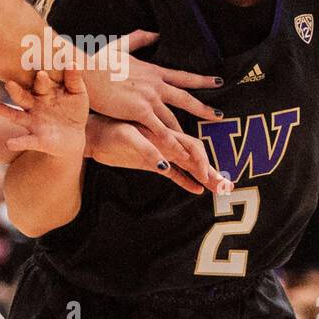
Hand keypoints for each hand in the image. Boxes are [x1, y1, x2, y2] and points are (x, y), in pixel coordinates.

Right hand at [0, 68, 87, 159]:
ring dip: (5, 112)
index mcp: (44, 93)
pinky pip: (26, 141)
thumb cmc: (73, 110)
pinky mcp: (37, 140)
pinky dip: (18, 142)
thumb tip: (73, 62)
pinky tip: (9, 143)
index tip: (42, 73)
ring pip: (16, 116)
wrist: (74, 137)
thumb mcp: (77, 94)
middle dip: (16, 91)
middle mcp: (33, 106)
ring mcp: (33, 123)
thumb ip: (74, 80)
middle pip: (22, 97)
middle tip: (9, 83)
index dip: (41, 79)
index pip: (41, 84)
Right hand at [79, 30, 224, 183]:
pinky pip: (159, 130)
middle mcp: (156, 85)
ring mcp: (150, 99)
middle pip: (186, 99)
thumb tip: (155, 32)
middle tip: (220, 116)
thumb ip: (139, 39)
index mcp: (153, 72)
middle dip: (204, 109)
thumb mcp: (121, 46)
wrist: (88, 71)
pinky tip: (178, 155)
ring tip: (198, 146)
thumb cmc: (99, 61)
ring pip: (174, 119)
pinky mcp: (140, 111)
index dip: (202, 80)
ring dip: (186, 134)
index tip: (218, 82)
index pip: (183, 76)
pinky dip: (170, 143)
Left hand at [87, 115, 232, 195]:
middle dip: (212, 171)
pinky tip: (197, 189)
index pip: (191, 147)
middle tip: (227, 186)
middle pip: (195, 157)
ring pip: (188, 166)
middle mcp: (166, 142)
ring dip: (204, 176)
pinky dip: (185, 180)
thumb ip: (145, 150)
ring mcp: (160, 153)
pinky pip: (173, 172)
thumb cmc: (107, 129)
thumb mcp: (126, 138)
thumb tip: (165, 166)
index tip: (207, 177)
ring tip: (219, 189)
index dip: (202, 162)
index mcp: (164, 133)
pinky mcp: (151, 162)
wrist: (91, 132)